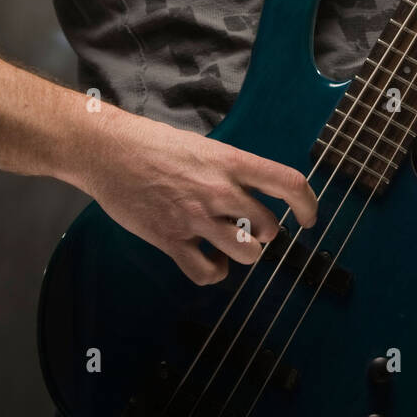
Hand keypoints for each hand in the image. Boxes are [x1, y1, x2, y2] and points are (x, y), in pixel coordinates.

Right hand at [84, 112, 317, 285]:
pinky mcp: (170, 239)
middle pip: (270, 227)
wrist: (108, 151)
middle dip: (266, 233)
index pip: (288, 183)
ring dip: (246, 254)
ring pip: (247, 254)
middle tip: (250, 228)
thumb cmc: (153, 144)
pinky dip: (215, 272)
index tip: (309, 219)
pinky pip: (208, 272)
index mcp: (230, 161)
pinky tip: (209, 259)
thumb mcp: (204, 147)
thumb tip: (251, 194)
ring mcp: (195, 217)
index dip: (308, 205)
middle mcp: (219, 190)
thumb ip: (231, 170)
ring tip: (230, 243)